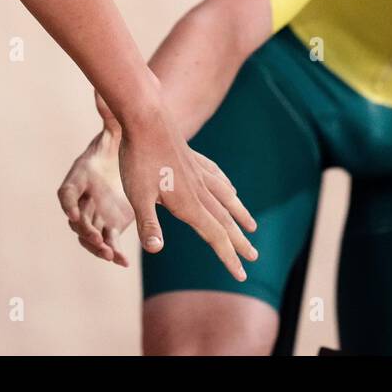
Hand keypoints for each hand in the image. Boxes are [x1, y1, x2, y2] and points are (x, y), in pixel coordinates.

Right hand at [57, 127, 134, 265]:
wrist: (129, 157)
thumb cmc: (117, 143)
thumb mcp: (114, 131)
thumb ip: (108, 117)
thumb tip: (101, 93)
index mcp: (81, 177)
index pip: (67, 193)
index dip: (68, 204)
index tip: (72, 213)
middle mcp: (84, 199)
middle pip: (77, 220)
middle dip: (83, 230)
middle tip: (94, 238)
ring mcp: (96, 214)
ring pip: (90, 235)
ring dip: (96, 246)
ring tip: (110, 253)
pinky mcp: (111, 224)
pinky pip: (109, 242)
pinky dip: (114, 253)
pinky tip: (124, 261)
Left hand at [115, 104, 257, 281]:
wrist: (145, 116)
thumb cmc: (138, 157)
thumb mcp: (138, 195)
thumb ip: (148, 224)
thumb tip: (156, 250)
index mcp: (188, 203)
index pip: (215, 236)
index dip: (228, 257)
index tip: (241, 275)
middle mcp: (199, 189)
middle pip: (225, 221)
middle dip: (239, 242)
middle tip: (254, 257)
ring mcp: (198, 172)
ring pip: (226, 198)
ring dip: (239, 215)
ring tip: (251, 227)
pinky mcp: (193, 157)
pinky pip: (217, 177)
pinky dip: (227, 188)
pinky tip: (231, 189)